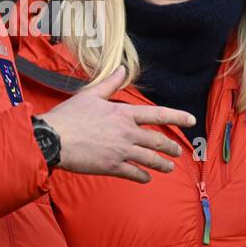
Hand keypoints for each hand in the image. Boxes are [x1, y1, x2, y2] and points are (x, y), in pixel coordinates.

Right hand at [41, 65, 194, 182]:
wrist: (54, 139)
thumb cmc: (70, 115)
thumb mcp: (91, 94)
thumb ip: (110, 83)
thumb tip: (122, 68)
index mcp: (124, 114)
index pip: (157, 114)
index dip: (177, 117)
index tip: (191, 120)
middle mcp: (127, 133)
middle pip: (158, 141)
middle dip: (171, 148)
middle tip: (178, 152)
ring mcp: (121, 151)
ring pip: (150, 160)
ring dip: (162, 165)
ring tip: (169, 168)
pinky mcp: (112, 167)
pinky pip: (134, 173)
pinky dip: (143, 176)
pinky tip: (146, 178)